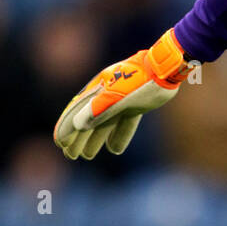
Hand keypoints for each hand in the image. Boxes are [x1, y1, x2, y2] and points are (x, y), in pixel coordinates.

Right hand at [54, 28, 193, 159]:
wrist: (166, 69)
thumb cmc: (141, 81)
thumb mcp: (118, 96)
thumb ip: (99, 109)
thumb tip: (78, 125)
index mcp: (98, 91)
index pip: (77, 112)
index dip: (67, 128)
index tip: (60, 144)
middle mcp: (107, 95)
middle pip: (89, 120)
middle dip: (78, 138)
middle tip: (71, 155)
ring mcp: (122, 100)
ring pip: (104, 123)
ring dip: (95, 139)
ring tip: (87, 156)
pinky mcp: (136, 104)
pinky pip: (124, 123)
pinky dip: (118, 135)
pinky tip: (114, 149)